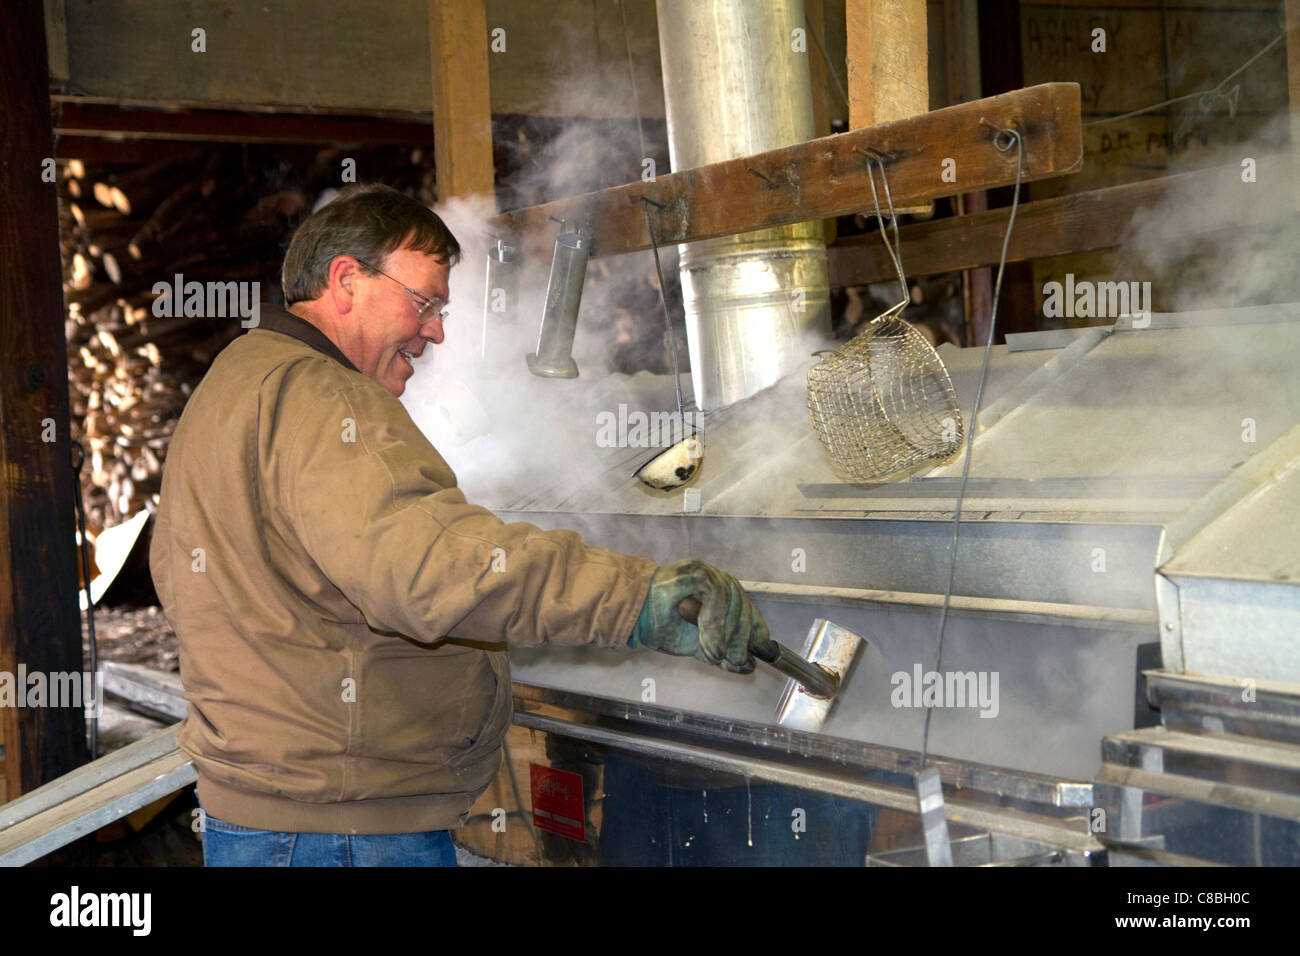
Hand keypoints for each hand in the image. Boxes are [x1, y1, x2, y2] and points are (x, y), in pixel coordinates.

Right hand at [627, 560, 765, 673]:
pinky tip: (710, 644)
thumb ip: (721, 654)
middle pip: (742, 605)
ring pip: (732, 600)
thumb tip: (748, 666)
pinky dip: (715, 624)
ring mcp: (705, 573)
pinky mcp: (695, 572)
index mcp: (719, 594)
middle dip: (741, 637)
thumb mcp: (696, 646)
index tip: (759, 651)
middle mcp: (715, 580)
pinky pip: (715, 596)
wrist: (631, 617)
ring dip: (726, 633)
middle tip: (734, 659)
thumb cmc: (659, 626)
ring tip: (717, 655)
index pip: (745, 609)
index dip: (755, 629)